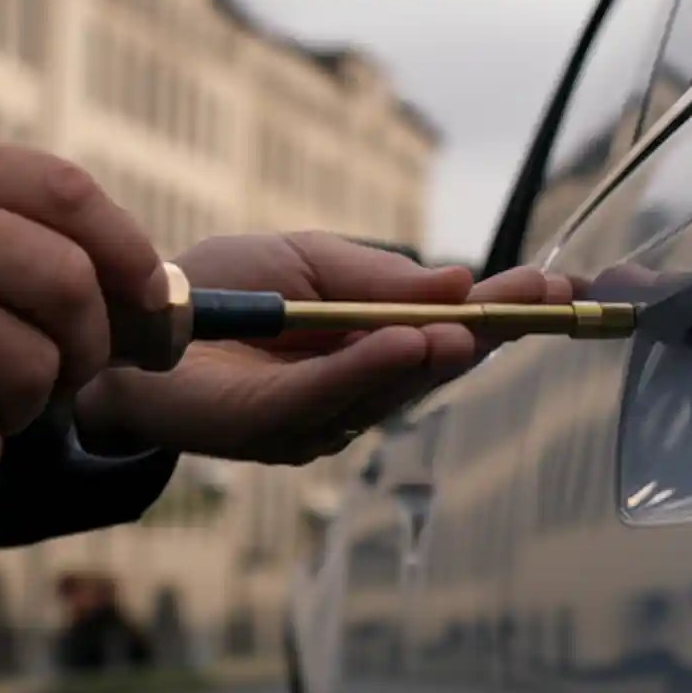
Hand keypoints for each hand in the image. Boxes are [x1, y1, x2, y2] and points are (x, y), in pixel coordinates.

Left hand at [74, 231, 573, 463]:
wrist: (132, 319)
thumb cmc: (220, 287)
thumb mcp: (306, 261)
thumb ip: (376, 279)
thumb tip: (458, 282)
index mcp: (366, 343)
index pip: (446, 328)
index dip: (502, 312)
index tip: (559, 286)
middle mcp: (353, 390)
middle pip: (430, 364)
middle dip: (489, 333)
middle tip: (541, 301)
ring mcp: (318, 419)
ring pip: (386, 387)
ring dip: (433, 354)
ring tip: (476, 325)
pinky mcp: (270, 430)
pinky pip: (326, 399)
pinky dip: (369, 370)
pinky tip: (408, 343)